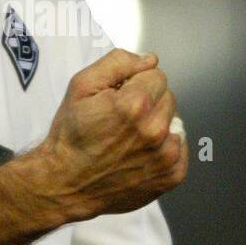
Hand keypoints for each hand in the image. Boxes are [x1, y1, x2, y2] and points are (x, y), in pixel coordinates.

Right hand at [35, 49, 186, 220]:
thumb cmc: (71, 138)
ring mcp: (166, 156)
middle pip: (168, 96)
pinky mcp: (172, 176)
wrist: (66, 184)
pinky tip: (140, 154)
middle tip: (121, 120)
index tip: (118, 98)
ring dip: (157, 125)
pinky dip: (164, 148)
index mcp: (134, 105)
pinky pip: (180, 147)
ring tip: (129, 139)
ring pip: (175, 122)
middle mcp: (154, 131)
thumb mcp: (80, 87)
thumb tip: (149, 60)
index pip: (156, 74)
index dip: (135, 83)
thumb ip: (117, 63)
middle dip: (148, 102)